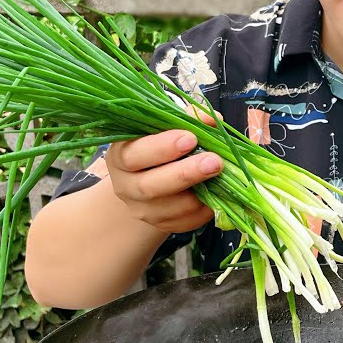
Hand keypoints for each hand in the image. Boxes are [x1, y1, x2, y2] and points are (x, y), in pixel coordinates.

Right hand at [105, 112, 224, 233]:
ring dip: (200, 194)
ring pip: (171, 208)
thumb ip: (186, 119)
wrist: (150, 179)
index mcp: (121, 156)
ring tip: (221, 177)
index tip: (191, 138)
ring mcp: (143, 210)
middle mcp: (126, 186)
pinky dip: (205, 209)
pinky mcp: (163, 225)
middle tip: (214, 162)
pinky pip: (186, 221)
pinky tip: (218, 194)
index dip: (162, 147)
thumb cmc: (159, 146)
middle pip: (150, 186)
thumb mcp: (164, 128)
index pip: (135, 155)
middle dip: (185, 173)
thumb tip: (211, 118)